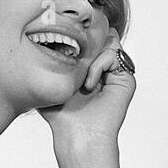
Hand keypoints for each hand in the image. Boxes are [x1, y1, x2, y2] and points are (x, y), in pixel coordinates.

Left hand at [40, 31, 134, 152]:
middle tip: (74, 64)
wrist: (77, 134)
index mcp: (89, 68)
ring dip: (91, 58)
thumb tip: (41, 33)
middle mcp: (104, 69)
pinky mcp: (126, 79)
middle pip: (100, 37)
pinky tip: (89, 85)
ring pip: (108, 42)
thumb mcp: (52, 79)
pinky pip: (113, 54)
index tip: (64, 48)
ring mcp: (116, 73)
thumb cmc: (62, 114)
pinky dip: (99, 65)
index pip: (89, 38)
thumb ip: (52, 57)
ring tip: (81, 82)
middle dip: (86, 45)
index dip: (79, 37)